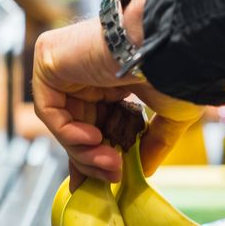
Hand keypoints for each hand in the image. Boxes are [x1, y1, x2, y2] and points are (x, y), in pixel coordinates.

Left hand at [32, 0, 203, 189]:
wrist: (166, 42)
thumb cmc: (176, 67)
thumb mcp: (170, 114)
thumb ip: (155, 141)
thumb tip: (146, 170)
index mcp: (111, 81)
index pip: (93, 124)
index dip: (94, 156)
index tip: (101, 183)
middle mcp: (85, 73)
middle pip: (76, 128)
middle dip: (91, 159)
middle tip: (112, 177)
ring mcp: (65, 66)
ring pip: (62, 124)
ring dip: (84, 152)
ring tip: (111, 164)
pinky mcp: (49, 61)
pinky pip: (49, 110)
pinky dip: (68, 133)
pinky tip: (93, 140)